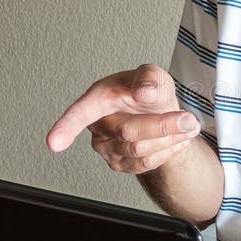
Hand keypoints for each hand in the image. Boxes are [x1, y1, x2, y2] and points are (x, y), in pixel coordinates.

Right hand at [46, 64, 200, 173]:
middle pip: (128, 133)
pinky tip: (174, 139)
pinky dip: (167, 150)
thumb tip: (142, 92)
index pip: (80, 112)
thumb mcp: (155, 75)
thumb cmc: (150, 93)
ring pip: (140, 151)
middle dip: (163, 125)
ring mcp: (106, 148)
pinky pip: (146, 164)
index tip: (54, 142)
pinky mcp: (119, 165)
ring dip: (169, 139)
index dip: (66, 126)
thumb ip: (150, 77)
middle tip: (187, 118)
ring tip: (184, 125)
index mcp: (99, 98)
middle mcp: (98, 125)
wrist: (162, 117)